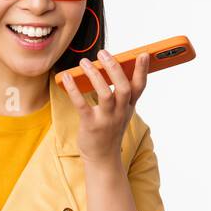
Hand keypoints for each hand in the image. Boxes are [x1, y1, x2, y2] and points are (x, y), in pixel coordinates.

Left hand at [58, 50, 148, 164]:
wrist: (103, 157)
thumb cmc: (110, 129)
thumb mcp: (121, 112)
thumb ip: (121, 94)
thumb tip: (113, 68)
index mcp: (129, 106)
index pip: (139, 86)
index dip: (142, 70)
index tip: (143, 54)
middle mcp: (120, 112)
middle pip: (123, 87)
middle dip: (114, 69)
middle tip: (104, 53)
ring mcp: (106, 119)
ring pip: (105, 94)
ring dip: (94, 76)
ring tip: (84, 62)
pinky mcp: (90, 124)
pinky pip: (82, 105)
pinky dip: (74, 90)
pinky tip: (67, 78)